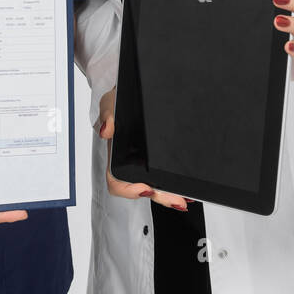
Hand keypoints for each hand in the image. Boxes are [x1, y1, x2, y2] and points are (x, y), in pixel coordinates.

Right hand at [96, 86, 191, 211]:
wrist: (133, 92)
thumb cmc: (119, 103)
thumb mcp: (110, 104)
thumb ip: (108, 116)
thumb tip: (107, 130)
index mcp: (117, 156)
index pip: (117, 181)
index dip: (128, 190)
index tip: (143, 188)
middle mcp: (131, 163)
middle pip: (142, 189)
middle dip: (160, 197)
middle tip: (177, 200)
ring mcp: (144, 164)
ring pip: (156, 187)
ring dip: (170, 195)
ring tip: (185, 199)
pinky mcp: (158, 160)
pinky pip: (165, 177)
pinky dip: (176, 185)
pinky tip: (187, 189)